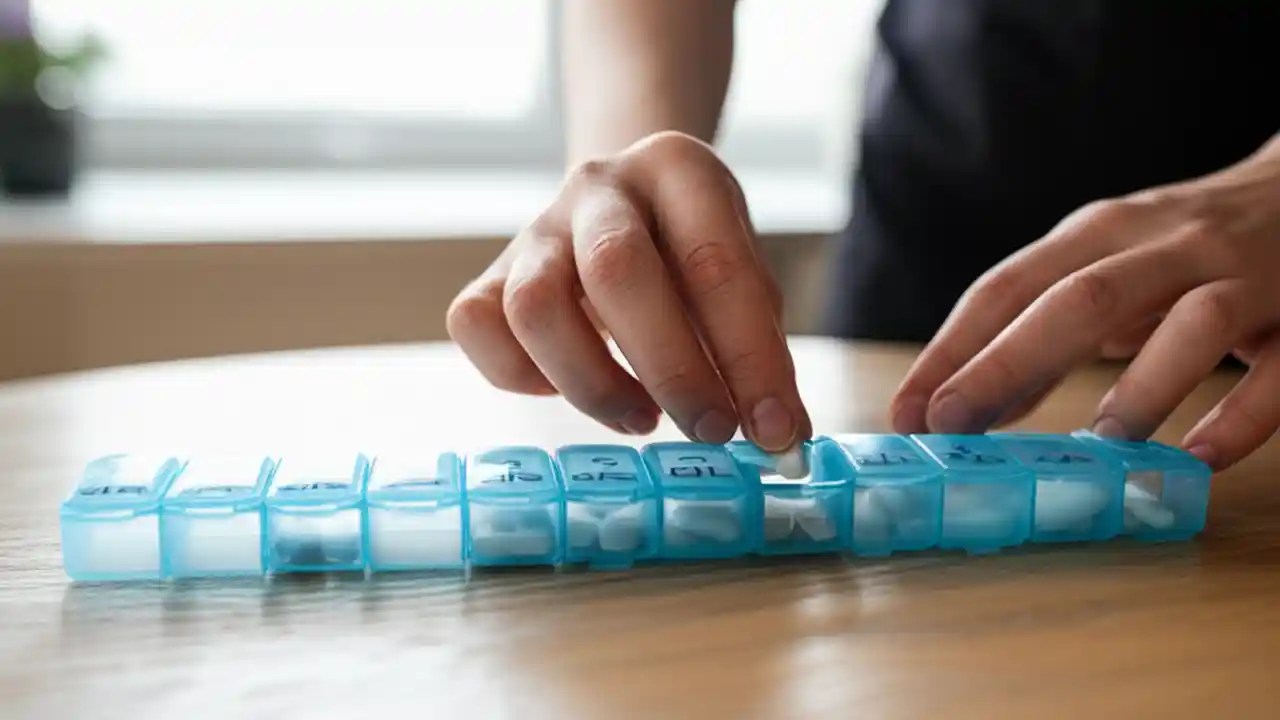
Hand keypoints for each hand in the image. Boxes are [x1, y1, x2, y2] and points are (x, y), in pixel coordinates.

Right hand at [447, 132, 810, 450]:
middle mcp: (599, 185)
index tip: (776, 431)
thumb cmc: (691, 255)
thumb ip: (759, 351)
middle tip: (711, 429)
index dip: (751, 359)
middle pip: (616, 271)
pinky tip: (570, 387)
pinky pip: (479, 327)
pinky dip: (522, 375)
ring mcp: (536, 227)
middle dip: (672, 368)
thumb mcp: (741, 280)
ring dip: (593, 383)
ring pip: (534, 305)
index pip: (716, 265)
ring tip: (642, 417)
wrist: (622, 206)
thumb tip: (783, 438)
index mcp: (678, 168)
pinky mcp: (490, 273)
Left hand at [891, 133, 1279, 470]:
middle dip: (1008, 363)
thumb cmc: (1183, 246)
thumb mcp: (1106, 267)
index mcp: (1099, 233)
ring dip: (1144, 382)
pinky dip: (1244, 414)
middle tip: (954, 426)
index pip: (1007, 287)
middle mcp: (1165, 244)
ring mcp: (1243, 274)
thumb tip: (960, 405)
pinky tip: (1201, 457)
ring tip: (1102, 440)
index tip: (906, 413)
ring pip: (1195, 322)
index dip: (951, 350)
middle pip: (1081, 298)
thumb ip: (1042, 332)